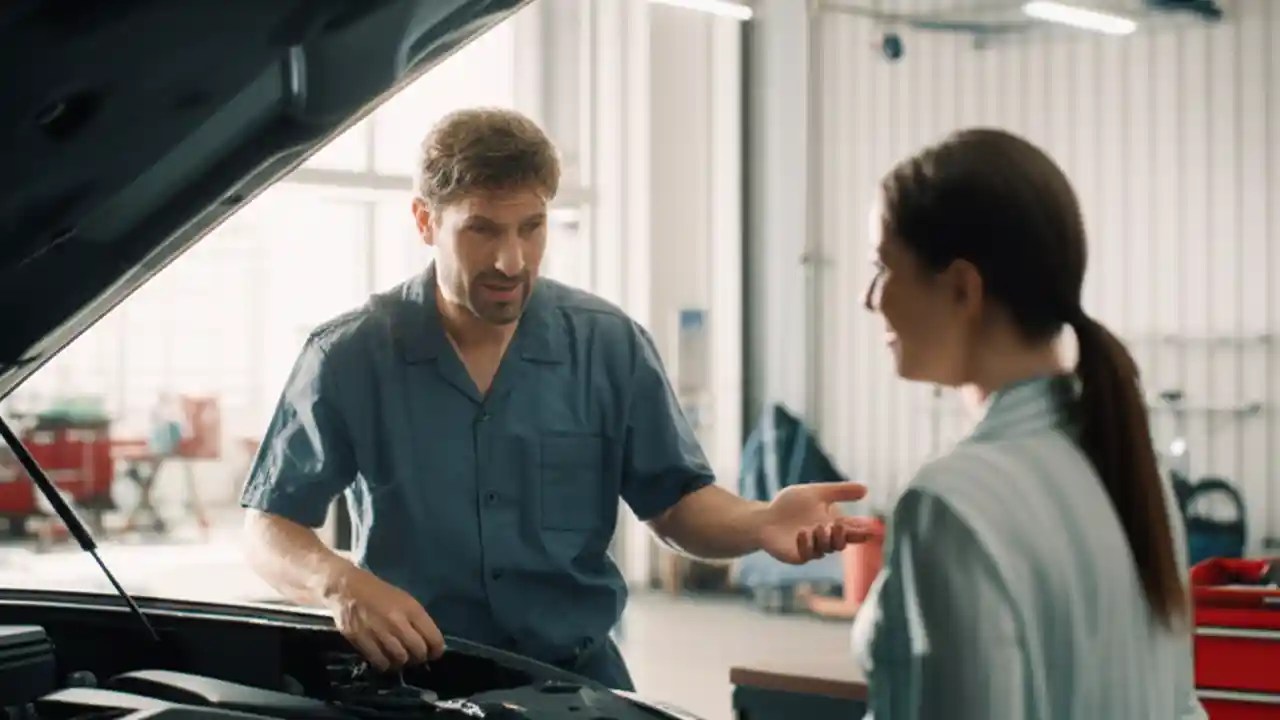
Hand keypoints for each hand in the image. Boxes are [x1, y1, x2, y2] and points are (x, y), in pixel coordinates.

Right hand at [321, 564, 445, 670]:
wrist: (347, 587)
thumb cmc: (379, 592)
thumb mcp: (404, 599)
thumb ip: (416, 619)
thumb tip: (428, 642)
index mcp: (412, 609)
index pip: (433, 638)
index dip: (436, 650)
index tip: (434, 654)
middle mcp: (398, 621)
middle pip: (418, 651)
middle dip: (420, 658)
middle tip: (415, 657)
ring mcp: (379, 632)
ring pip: (400, 659)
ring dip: (402, 662)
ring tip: (399, 659)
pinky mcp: (362, 640)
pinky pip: (380, 662)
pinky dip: (385, 665)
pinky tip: (384, 660)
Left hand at [756, 482, 880, 564]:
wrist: (764, 516)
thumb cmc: (789, 505)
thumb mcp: (816, 493)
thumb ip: (840, 491)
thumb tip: (866, 489)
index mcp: (831, 525)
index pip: (851, 530)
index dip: (863, 532)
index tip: (874, 531)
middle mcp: (823, 539)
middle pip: (841, 544)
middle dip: (843, 536)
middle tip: (839, 525)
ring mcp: (810, 549)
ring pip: (825, 549)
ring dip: (824, 538)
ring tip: (819, 527)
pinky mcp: (796, 555)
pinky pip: (807, 555)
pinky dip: (808, 544)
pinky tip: (803, 532)